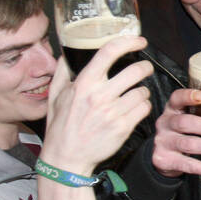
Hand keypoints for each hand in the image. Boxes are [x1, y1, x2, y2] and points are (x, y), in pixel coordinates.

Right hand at [40, 35, 151, 175]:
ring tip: (135, 94)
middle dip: (145, 67)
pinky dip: (143, 106)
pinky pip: (144, 108)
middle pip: (136, 70)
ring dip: (142, 90)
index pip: (109, 52)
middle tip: (144, 69)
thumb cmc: (60, 126)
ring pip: (143, 90)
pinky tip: (135, 108)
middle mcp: (99, 95)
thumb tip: (67, 52)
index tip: (139, 41)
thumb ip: (62, 71)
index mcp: (84, 83)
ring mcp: (113, 112)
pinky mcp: (123, 127)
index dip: (128, 42)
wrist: (66, 159)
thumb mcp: (55, 96)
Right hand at [152, 87, 200, 179]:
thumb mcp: (186, 117)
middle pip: (184, 123)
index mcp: (172, 109)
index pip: (176, 98)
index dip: (188, 96)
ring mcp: (163, 143)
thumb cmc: (181, 131)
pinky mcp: (165, 161)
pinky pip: (188, 165)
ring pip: (189, 145)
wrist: (161, 155)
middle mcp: (165, 124)